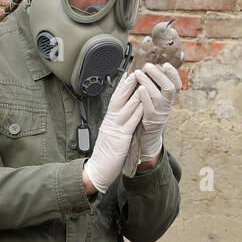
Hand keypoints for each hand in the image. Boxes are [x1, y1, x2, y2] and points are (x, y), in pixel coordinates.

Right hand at [82, 73, 144, 193]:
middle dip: (127, 85)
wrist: (97, 170)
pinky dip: (137, 111)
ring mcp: (115, 129)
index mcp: (108, 121)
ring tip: (141, 81)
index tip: (127, 75)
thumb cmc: (104, 155)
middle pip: (118, 99)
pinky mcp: (121, 138)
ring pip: (125, 107)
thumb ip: (115, 124)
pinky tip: (143, 103)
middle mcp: (110, 122)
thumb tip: (120, 115)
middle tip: (135, 72)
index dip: (121, 87)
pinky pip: (131, 121)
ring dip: (134, 94)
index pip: (114, 100)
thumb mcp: (109, 135)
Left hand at [133, 63, 180, 160]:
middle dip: (159, 75)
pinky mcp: (150, 120)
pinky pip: (149, 108)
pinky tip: (139, 89)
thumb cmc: (150, 113)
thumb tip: (157, 65)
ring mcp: (160, 113)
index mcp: (169, 98)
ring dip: (147, 82)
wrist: (148, 136)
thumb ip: (157, 85)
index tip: (166, 64)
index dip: (173, 74)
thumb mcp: (157, 99)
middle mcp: (167, 105)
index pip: (177, 84)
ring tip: (138, 73)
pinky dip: (145, 97)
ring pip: (157, 96)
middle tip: (148, 65)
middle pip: (169, 88)